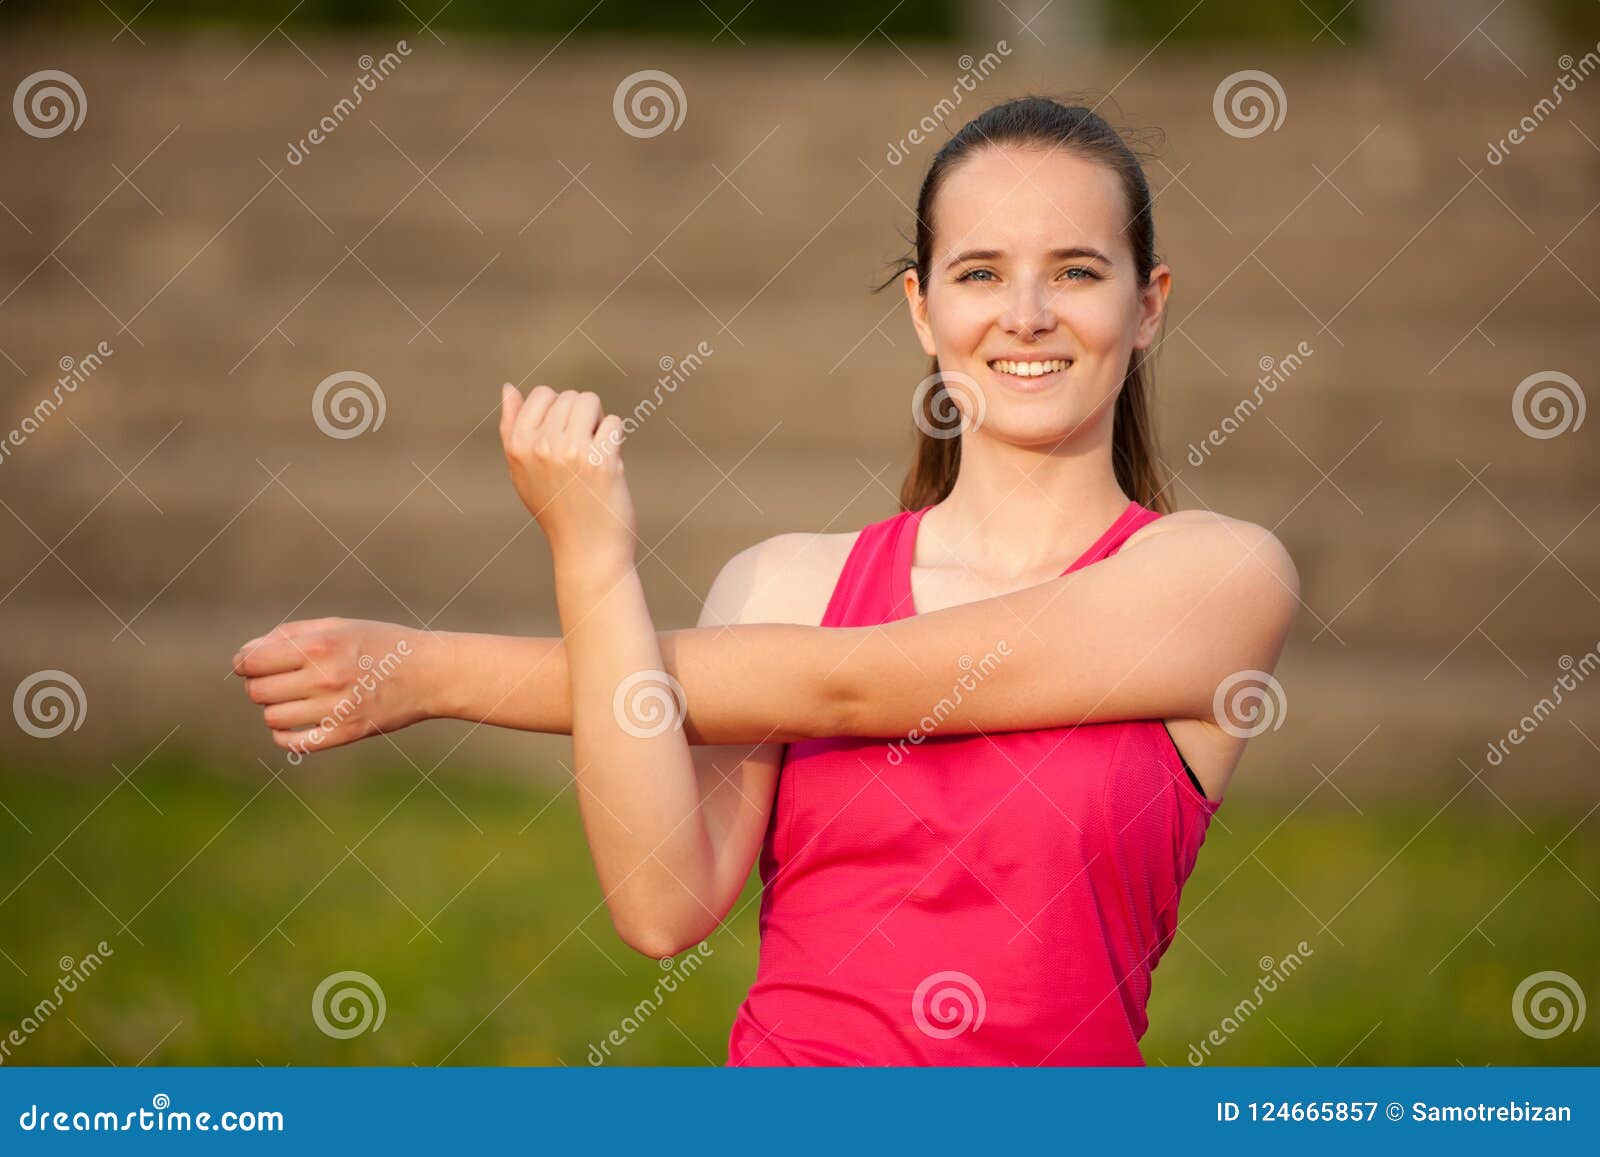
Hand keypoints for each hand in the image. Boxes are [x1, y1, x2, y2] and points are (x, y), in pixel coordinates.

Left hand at [231, 618, 437, 756]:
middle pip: (258, 692)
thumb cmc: (380, 643)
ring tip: (295, 697)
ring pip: (272, 717)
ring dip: (276, 707)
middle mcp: (325, 677)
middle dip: (260, 684)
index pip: (252, 662)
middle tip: (280, 678)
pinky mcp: (345, 733)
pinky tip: (296, 722)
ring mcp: (335, 709)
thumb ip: (290, 634)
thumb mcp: (339, 625)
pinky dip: (285, 734)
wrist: (430, 673)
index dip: (243, 663)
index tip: (250, 663)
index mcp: (320, 646)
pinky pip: (293, 743)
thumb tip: (245, 655)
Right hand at [499, 384, 635, 570]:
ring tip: (594, 452)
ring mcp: (571, 452)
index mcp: (517, 446)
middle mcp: (541, 446)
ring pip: (590, 402)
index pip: (542, 394)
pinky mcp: (601, 460)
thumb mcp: (522, 471)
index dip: (559, 411)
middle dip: (581, 417)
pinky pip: (613, 422)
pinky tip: (609, 463)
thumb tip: (508, 387)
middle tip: (581, 452)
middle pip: (569, 397)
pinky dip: (615, 438)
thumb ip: (512, 428)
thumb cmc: (556, 509)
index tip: (562, 439)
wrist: (587, 550)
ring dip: (598, 422)